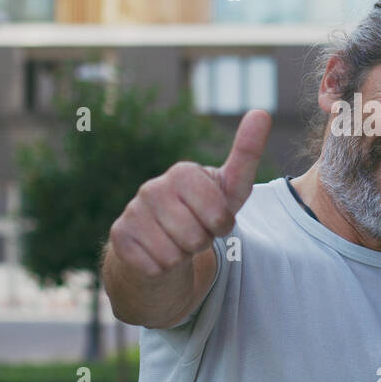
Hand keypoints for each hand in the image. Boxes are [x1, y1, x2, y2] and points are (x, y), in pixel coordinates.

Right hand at [107, 109, 271, 277]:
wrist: (161, 245)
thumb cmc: (201, 215)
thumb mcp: (230, 189)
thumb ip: (246, 154)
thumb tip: (261, 111)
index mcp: (183, 173)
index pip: (218, 215)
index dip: (222, 226)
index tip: (216, 220)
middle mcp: (152, 188)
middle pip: (195, 237)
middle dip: (201, 243)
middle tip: (193, 234)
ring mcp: (132, 212)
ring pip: (174, 254)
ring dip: (181, 257)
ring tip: (177, 243)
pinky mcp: (119, 238)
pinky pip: (154, 267)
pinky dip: (162, 270)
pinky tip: (157, 255)